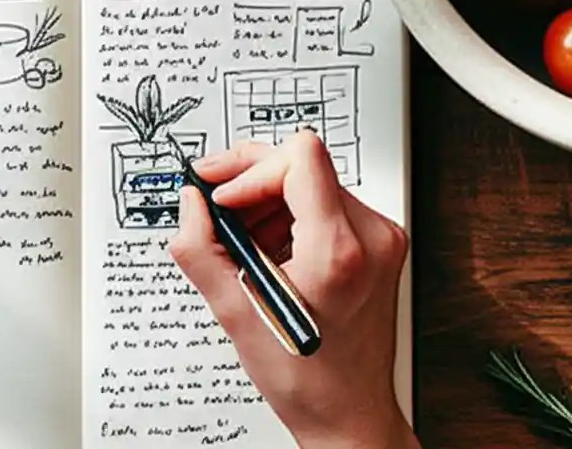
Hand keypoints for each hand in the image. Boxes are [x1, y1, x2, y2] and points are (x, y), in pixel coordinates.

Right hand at [169, 131, 417, 448]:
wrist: (348, 412)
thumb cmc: (307, 379)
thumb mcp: (235, 314)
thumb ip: (199, 248)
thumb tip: (190, 205)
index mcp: (339, 251)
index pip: (299, 158)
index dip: (249, 172)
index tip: (223, 200)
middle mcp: (371, 237)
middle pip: (303, 164)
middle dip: (251, 182)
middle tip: (215, 203)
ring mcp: (380, 239)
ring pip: (313, 180)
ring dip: (268, 201)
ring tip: (244, 242)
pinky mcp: (378, 244)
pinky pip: (326, 203)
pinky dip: (289, 216)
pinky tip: (269, 250)